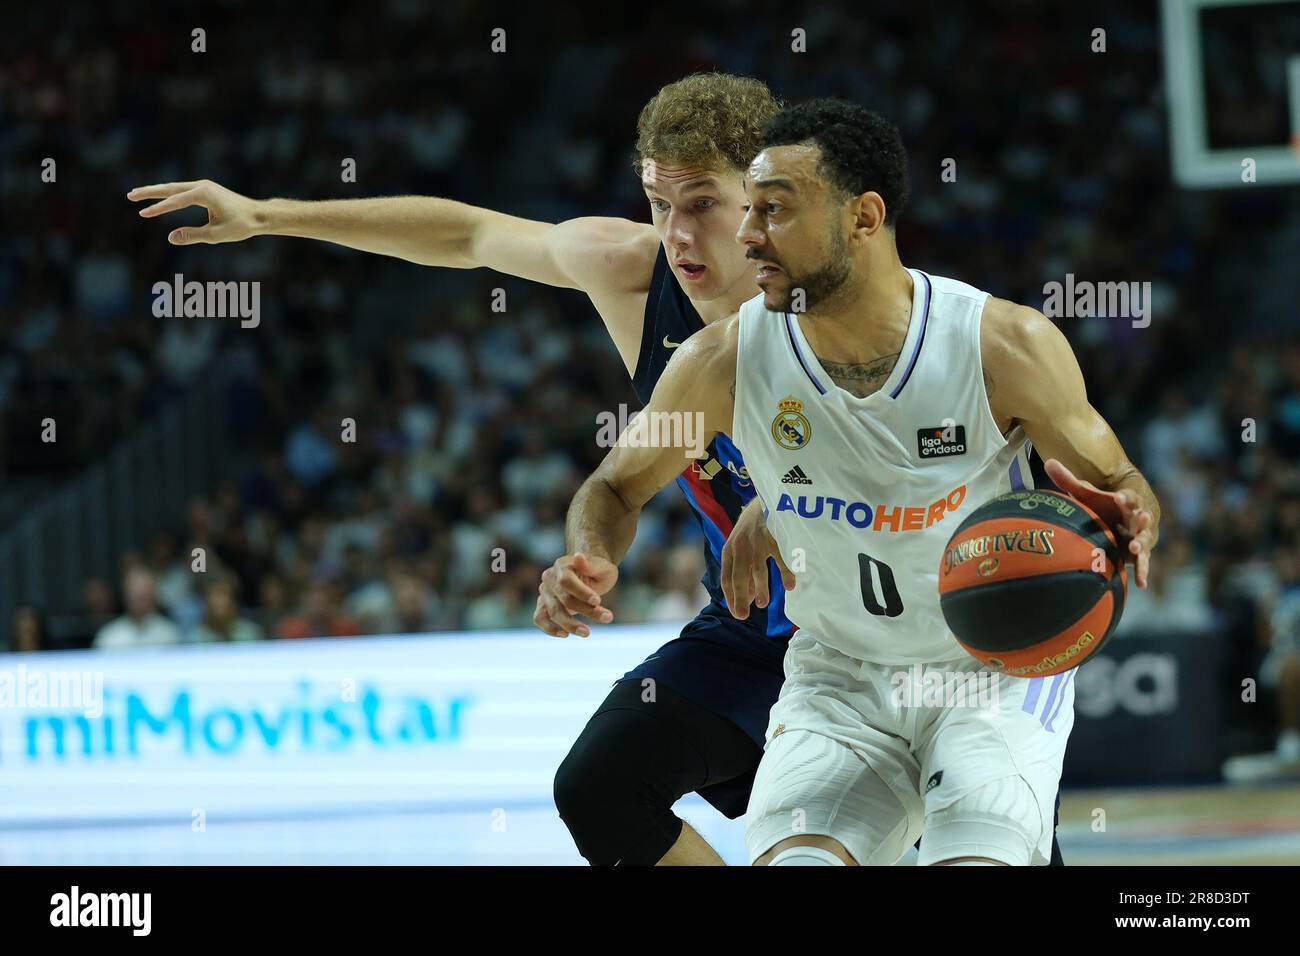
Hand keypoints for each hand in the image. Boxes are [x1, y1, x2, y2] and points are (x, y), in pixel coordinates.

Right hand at [128, 179, 258, 244]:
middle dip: (149, 192)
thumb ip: (193, 236)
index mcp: (204, 194)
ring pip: (174, 188)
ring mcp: (204, 186)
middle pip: (170, 188)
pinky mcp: (205, 190)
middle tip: (130, 196)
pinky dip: (168, 193)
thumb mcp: (217, 235)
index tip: (142, 213)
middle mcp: (202, 186)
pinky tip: (159, 197)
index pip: (175, 201)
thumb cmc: (241, 225)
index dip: (158, 208)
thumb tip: (170, 237)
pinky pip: (182, 191)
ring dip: (156, 191)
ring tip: (137, 195)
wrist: (259, 216)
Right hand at [534, 552, 616, 637]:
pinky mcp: (543, 605)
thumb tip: (579, 556)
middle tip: (607, 617)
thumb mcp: (601, 566)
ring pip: (553, 611)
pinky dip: (549, 628)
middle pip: (563, 599)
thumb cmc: (598, 570)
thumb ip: (590, 564)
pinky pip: (539, 618)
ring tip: (587, 633)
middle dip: (585, 611)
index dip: (581, 592)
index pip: (566, 581)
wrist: (589, 575)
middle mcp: (549, 578)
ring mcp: (545, 592)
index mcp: (562, 565)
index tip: (598, 601)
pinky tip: (564, 635)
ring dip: (570, 625)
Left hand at [721, 497, 795, 619]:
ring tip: (763, 604)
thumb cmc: (752, 530)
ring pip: (758, 569)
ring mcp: (757, 541)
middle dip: (741, 597)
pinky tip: (790, 586)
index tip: (738, 613)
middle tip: (744, 616)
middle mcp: (741, 546)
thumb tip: (748, 598)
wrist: (765, 499)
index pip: (727, 578)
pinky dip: (785, 573)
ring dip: (761, 588)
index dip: (731, 597)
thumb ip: (743, 572)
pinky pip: (780, 558)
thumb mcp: (741, 549)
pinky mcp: (774, 536)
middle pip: (739, 576)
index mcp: (730, 551)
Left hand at [1044, 458, 1156, 588]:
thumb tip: (1049, 462)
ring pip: (1144, 539)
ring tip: (1135, 547)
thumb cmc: (1104, 504)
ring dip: (1141, 543)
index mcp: (1127, 501)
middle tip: (1141, 516)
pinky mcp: (1139, 553)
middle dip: (1141, 518)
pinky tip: (1141, 584)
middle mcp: (1137, 518)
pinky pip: (1142, 563)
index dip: (1126, 497)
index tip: (1119, 497)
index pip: (1129, 497)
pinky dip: (1142, 571)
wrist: (1123, 518)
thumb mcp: (1087, 492)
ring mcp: (1140, 536)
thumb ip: (1069, 480)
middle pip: (1142, 517)